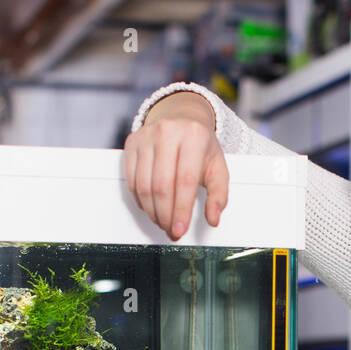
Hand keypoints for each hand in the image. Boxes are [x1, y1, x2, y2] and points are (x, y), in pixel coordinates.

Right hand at [123, 94, 228, 241]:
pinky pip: (132, 179)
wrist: (181, 117)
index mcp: (194, 136)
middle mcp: (168, 132)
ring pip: (144, 185)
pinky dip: (140, 200)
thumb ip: (219, 195)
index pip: (185, 181)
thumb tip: (213, 218)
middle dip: (165, 215)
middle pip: (162, 186)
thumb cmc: (200, 146)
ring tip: (162, 221)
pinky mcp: (132, 142)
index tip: (180, 230)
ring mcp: (147, 136)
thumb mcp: (217, 167)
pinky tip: (150, 208)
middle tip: (171, 230)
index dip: (181, 210)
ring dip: (152, 211)